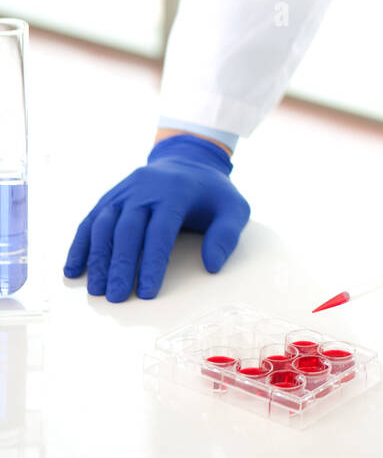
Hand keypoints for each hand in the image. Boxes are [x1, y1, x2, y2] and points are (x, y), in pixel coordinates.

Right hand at [63, 134, 250, 300]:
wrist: (189, 160)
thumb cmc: (213, 193)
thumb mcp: (234, 208)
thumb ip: (226, 235)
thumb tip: (211, 266)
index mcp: (177, 191)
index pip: (160, 230)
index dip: (152, 262)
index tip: (146, 292)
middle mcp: (146, 187)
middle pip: (127, 227)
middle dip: (120, 265)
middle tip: (116, 297)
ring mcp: (125, 190)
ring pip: (104, 223)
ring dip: (97, 257)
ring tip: (95, 290)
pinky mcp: (111, 196)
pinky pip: (91, 219)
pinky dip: (80, 244)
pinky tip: (73, 269)